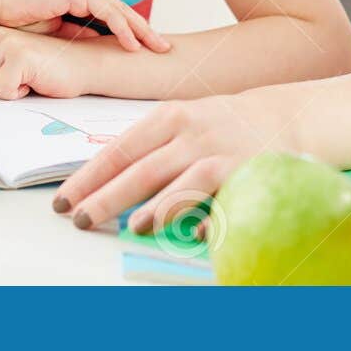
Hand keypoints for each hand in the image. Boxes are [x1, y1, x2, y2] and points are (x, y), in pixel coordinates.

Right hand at [0, 0, 169, 54]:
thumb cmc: (11, 18)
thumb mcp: (48, 33)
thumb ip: (70, 38)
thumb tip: (88, 54)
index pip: (112, 17)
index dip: (131, 33)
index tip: (147, 50)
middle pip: (122, 12)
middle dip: (145, 30)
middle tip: (165, 48)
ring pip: (120, 11)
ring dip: (141, 29)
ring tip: (158, 47)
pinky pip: (106, 12)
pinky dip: (121, 28)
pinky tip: (133, 44)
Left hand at [0, 26, 101, 98]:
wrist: (83, 63)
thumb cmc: (46, 69)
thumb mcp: (8, 68)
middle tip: (13, 81)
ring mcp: (2, 42)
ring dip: (4, 93)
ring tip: (25, 80)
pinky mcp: (16, 55)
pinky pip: (1, 91)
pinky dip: (18, 94)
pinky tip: (33, 82)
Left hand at [53, 82, 305, 231]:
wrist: (287, 115)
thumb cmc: (222, 125)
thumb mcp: (182, 124)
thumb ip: (148, 150)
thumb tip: (102, 183)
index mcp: (167, 118)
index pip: (119, 150)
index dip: (89, 177)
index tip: (63, 200)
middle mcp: (191, 133)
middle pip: (143, 168)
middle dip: (109, 196)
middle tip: (81, 220)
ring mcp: (221, 153)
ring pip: (185, 181)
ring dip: (160, 205)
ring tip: (134, 226)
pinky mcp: (250, 172)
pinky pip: (228, 199)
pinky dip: (215, 217)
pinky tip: (199, 235)